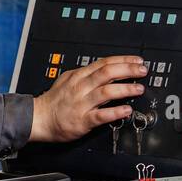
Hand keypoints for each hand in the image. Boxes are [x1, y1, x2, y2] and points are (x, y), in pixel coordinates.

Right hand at [29, 55, 146, 142]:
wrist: (39, 118)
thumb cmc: (54, 101)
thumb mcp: (67, 80)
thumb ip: (86, 75)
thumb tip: (105, 69)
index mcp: (78, 76)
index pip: (103, 63)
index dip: (123, 60)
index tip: (137, 61)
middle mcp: (81, 87)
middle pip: (107, 73)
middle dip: (128, 70)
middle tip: (142, 71)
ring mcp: (81, 103)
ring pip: (106, 92)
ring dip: (125, 89)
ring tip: (139, 89)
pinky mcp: (82, 120)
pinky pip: (101, 115)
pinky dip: (115, 112)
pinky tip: (126, 110)